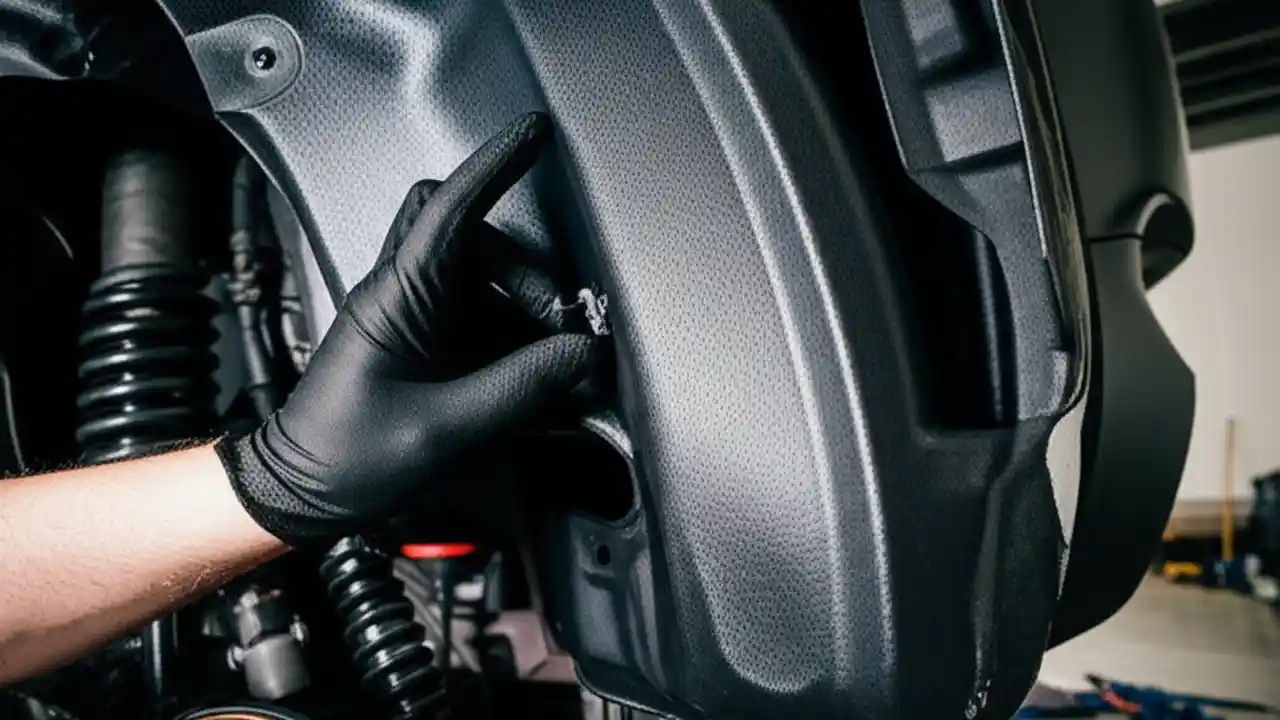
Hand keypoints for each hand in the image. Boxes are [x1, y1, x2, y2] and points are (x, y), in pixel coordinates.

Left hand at [215, 112, 597, 545]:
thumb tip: (581, 355)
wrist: (298, 493)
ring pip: (485, 281)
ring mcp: (414, 319)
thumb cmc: (346, 460)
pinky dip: (514, 342)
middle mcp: (403, 296)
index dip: (494, 166)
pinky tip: (533, 381)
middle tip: (560, 325)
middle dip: (530, 274)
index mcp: (396, 298)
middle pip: (480, 241)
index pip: (449, 208)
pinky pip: (481, 322)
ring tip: (550, 361)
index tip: (533, 136)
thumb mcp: (443, 430)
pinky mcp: (424, 346)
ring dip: (526, 311)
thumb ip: (520, 389)